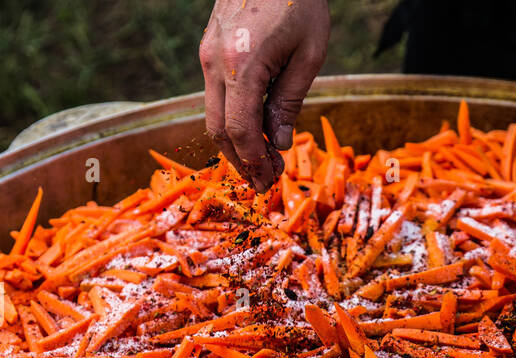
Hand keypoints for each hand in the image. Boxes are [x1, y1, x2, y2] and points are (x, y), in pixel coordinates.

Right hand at [199, 0, 329, 191]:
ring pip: (212, 114)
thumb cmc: (300, 0)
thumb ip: (290, 101)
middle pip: (218, 129)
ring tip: (261, 161)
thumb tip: (281, 143)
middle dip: (241, 161)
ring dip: (235, 144)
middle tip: (264, 182)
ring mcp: (207, 53)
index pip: (240, 131)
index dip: (255, 162)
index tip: (270, 181)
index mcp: (242, 65)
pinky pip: (215, 94)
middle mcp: (214, 61)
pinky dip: (232, 119)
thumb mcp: (308, 54)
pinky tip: (255, 130)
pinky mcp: (209, 47)